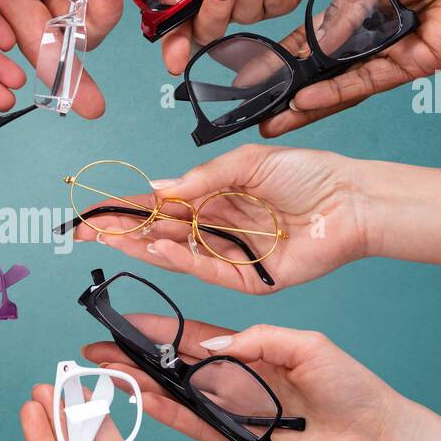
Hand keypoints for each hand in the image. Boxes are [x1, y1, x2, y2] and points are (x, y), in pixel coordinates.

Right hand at [70, 145, 367, 293]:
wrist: (352, 201)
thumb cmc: (309, 174)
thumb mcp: (248, 162)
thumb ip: (200, 179)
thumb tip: (156, 189)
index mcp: (217, 195)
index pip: (163, 204)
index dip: (130, 207)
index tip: (97, 209)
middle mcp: (218, 226)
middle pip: (161, 231)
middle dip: (124, 230)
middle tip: (87, 229)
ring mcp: (230, 253)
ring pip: (176, 252)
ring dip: (141, 245)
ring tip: (109, 238)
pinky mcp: (247, 278)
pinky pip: (204, 269)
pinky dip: (175, 260)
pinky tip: (150, 248)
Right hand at [83, 323, 403, 440]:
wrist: (374, 439)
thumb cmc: (350, 387)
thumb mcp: (308, 346)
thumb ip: (258, 340)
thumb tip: (208, 345)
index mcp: (248, 350)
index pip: (190, 335)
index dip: (155, 327)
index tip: (122, 321)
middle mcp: (233, 380)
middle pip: (171, 365)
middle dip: (132, 357)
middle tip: (94, 349)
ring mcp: (231, 412)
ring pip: (174, 396)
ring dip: (139, 386)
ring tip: (103, 374)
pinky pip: (194, 427)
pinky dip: (166, 416)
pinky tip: (139, 404)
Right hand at [260, 0, 440, 136]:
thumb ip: (342, 10)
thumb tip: (312, 42)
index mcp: (356, 12)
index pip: (307, 45)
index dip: (277, 62)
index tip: (245, 78)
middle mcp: (370, 41)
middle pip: (319, 76)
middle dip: (283, 96)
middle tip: (250, 114)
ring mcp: (390, 56)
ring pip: (338, 89)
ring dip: (303, 106)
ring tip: (271, 120)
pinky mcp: (413, 66)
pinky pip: (366, 84)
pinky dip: (334, 93)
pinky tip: (305, 101)